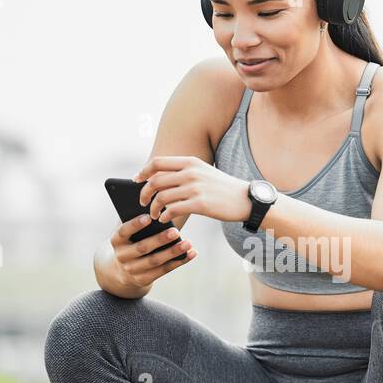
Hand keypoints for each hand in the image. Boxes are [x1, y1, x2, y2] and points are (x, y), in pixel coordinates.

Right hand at [108, 215, 196, 288]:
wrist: (121, 270)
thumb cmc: (132, 242)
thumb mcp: (129, 233)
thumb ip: (140, 222)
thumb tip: (160, 207)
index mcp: (116, 240)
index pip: (124, 231)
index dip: (135, 224)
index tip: (149, 217)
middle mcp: (122, 256)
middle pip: (142, 248)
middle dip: (159, 240)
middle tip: (175, 231)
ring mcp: (132, 270)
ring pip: (154, 261)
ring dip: (172, 252)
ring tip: (188, 243)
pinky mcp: (143, 280)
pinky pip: (163, 270)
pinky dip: (178, 262)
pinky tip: (191, 253)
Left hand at [133, 155, 252, 223]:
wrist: (245, 199)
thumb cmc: (222, 188)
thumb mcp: (203, 172)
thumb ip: (183, 172)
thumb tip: (158, 179)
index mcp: (190, 162)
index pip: (157, 162)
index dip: (143, 172)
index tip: (137, 181)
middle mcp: (191, 172)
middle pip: (156, 180)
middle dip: (144, 193)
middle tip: (143, 203)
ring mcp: (196, 188)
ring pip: (162, 197)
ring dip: (154, 208)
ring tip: (154, 214)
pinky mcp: (201, 204)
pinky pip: (173, 210)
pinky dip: (165, 216)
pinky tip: (165, 220)